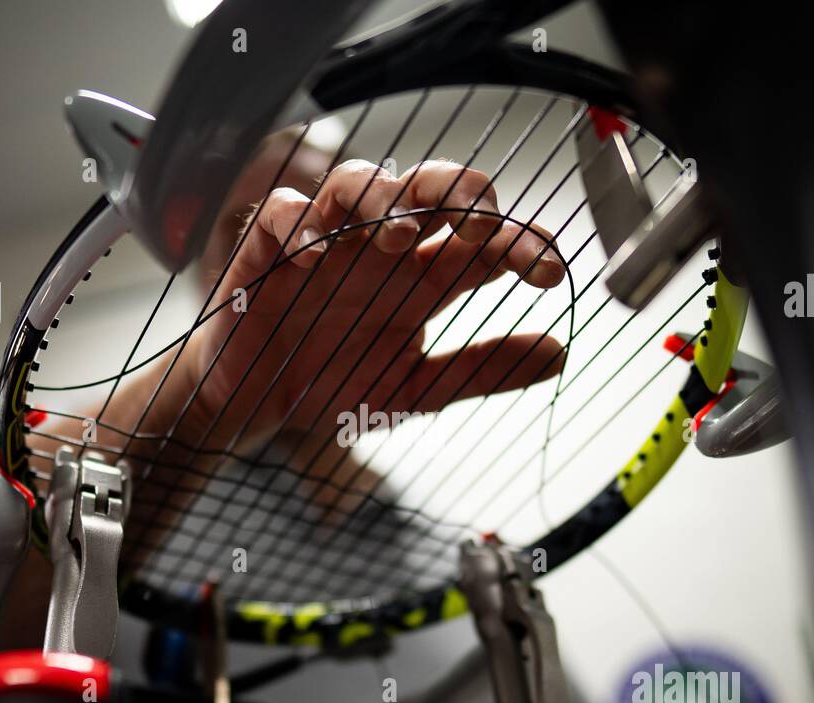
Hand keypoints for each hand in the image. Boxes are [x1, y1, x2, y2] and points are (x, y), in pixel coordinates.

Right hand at [171, 159, 567, 453]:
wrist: (254, 409)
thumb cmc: (330, 384)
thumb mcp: (416, 390)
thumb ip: (482, 369)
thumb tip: (559, 353)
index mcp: (419, 277)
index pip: (481, 241)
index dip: (519, 243)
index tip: (549, 270)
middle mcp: (377, 250)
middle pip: (426, 189)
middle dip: (459, 190)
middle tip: (482, 220)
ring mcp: (324, 245)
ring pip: (356, 182)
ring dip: (383, 197)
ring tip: (400, 233)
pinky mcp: (267, 254)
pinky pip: (281, 214)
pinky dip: (298, 223)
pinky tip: (314, 254)